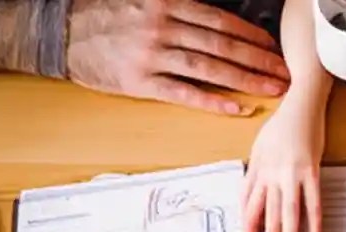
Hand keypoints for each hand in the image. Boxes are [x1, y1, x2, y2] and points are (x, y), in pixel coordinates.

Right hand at [66, 0, 290, 114]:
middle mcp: (164, 27)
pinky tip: (235, 107)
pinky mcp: (140, 82)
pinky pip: (184, 94)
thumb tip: (213, 18)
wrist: (61, 33)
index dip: (251, 35)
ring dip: (246, 80)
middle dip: (259, 60)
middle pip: (223, 45)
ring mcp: (153, 55)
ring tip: (271, 89)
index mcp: (168, 3)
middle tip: (284, 72)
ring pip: (210, 69)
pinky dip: (212, 101)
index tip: (273, 48)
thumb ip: (179, 7)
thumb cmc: (103, 15)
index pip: (221, 21)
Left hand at [242, 92, 327, 231]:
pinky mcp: (312, 174)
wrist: (302, 104)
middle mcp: (272, 174)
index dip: (248, 220)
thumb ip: (255, 173)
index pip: (250, 200)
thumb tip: (251, 199)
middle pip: (270, 212)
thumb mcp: (259, 147)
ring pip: (291, 215)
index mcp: (258, 168)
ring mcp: (293, 175)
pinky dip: (316, 230)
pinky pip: (314, 208)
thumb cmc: (282, 125)